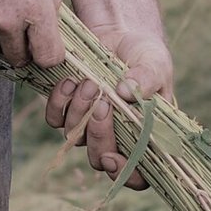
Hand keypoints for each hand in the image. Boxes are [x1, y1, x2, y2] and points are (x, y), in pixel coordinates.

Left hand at [45, 24, 173, 188]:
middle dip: (99, 135)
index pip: (137, 175)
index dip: (124, 174)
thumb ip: (147, 79)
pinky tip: (70, 81)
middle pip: (100, 159)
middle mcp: (116, 138)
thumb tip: (125, 92)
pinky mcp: (69, 109)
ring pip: (75, 138)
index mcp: (144, 137)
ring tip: (90, 83)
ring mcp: (89, 126)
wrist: (120, 35)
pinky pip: (55, 118)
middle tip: (103, 103)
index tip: (112, 158)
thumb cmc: (145, 56)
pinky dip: (59, 102)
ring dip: (80, 113)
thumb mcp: (155, 64)